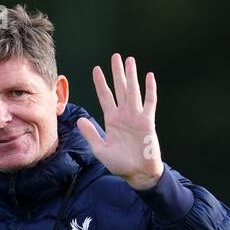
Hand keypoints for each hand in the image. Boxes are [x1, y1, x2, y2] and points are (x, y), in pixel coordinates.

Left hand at [76, 53, 163, 190]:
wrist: (138, 173)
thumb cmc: (120, 164)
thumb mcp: (101, 150)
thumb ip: (91, 134)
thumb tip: (79, 120)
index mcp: (112, 120)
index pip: (105, 97)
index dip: (101, 83)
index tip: (96, 69)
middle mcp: (124, 115)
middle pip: (120, 89)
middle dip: (117, 73)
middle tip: (115, 56)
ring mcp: (136, 117)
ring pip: (133, 91)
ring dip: (131, 76)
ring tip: (129, 60)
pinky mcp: (148, 121)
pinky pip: (149, 102)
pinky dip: (150, 90)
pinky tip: (149, 76)